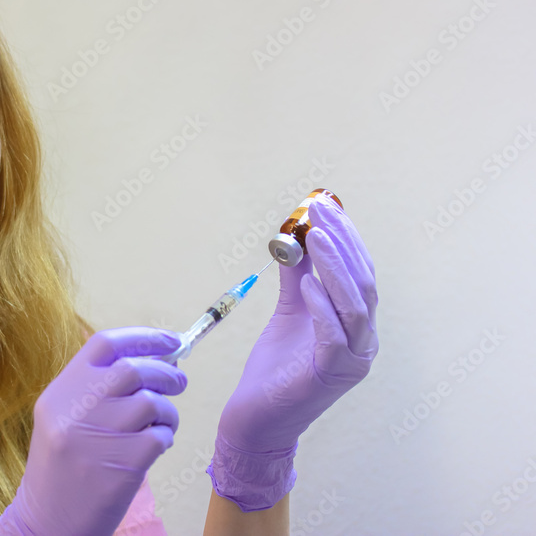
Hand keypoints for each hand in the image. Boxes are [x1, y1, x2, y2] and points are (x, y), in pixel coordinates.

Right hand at [0, 326, 187, 535]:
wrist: (46, 523)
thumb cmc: (62, 467)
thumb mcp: (63, 417)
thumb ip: (97, 388)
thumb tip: (155, 359)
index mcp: (61, 391)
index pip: (106, 344)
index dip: (144, 338)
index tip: (172, 341)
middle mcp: (76, 408)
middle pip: (134, 369)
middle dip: (165, 372)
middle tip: (177, 382)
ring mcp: (99, 435)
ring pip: (151, 402)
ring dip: (167, 410)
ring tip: (162, 423)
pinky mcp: (122, 464)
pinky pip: (159, 437)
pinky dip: (165, 438)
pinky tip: (155, 447)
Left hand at [208, 194, 377, 510]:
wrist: (258, 415)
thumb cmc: (276, 366)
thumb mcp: (290, 310)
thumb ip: (298, 276)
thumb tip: (297, 236)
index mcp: (357, 323)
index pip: (361, 272)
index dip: (347, 237)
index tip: (325, 206)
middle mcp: (363, 340)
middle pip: (364, 282)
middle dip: (343, 242)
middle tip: (320, 212)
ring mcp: (351, 360)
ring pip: (355, 305)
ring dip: (335, 267)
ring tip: (315, 238)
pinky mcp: (330, 375)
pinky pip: (335, 335)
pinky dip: (323, 305)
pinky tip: (306, 284)